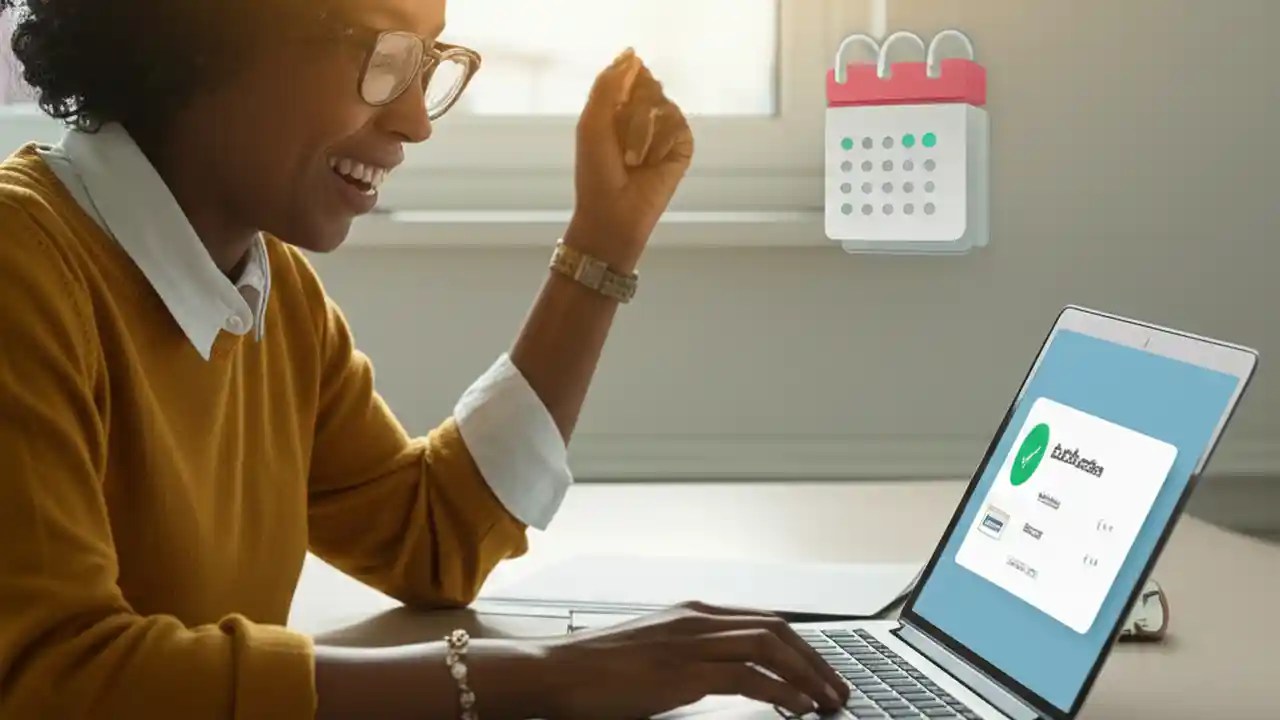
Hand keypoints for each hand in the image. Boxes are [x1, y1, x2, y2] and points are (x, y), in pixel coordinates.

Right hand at [529, 600, 850, 718]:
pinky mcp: (682, 671)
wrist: (555, 671)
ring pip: (770, 647)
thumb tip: (724, 676)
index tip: (821, 671)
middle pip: (777, 629)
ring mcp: (691, 642)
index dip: (800, 646)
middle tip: (837, 690)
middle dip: (815, 660)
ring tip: (828, 702)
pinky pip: (747, 677)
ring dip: (807, 675)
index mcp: (692, 612)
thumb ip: (690, 657)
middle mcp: (698, 619)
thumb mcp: (653, 653)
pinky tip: (797, 708)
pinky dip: (780, 690)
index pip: (764, 620)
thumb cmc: (595, 669)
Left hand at [566, 48, 694, 272]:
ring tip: (633, 161)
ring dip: (640, 134)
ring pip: (661, 103)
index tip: (610, 114)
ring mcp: (665, 127)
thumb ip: (609, 84)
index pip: (630, 72)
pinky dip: (657, 145)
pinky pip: (675, 124)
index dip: (622, 88)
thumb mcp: (592, 121)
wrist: (613, 210)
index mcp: (620, 104)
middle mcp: (645, 111)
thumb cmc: (596, 171)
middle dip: (629, 114)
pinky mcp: (683, 144)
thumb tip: (632, 54)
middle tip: (619, 145)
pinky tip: (651, 164)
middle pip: (648, 83)